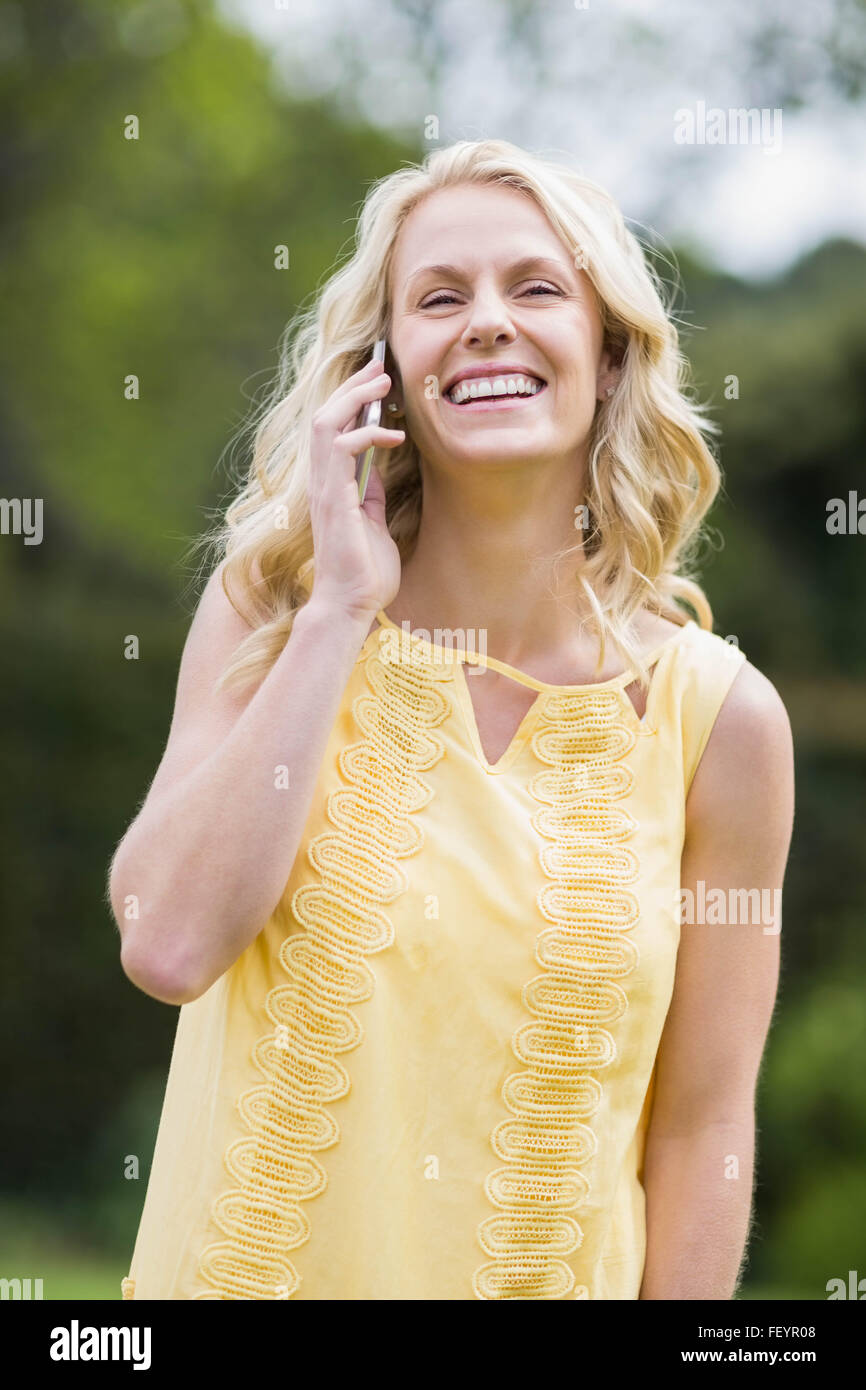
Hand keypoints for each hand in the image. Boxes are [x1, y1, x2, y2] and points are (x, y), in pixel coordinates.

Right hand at [307, 357, 405, 620]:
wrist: (351, 605)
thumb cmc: (365, 573)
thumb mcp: (374, 523)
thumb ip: (371, 495)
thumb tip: (378, 470)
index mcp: (332, 486)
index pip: (335, 430)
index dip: (353, 403)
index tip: (379, 386)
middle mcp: (323, 482)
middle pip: (326, 416)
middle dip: (353, 388)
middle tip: (380, 369)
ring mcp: (324, 489)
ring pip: (326, 423)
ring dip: (354, 398)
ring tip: (382, 383)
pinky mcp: (334, 498)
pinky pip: (342, 449)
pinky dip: (368, 434)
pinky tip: (395, 435)